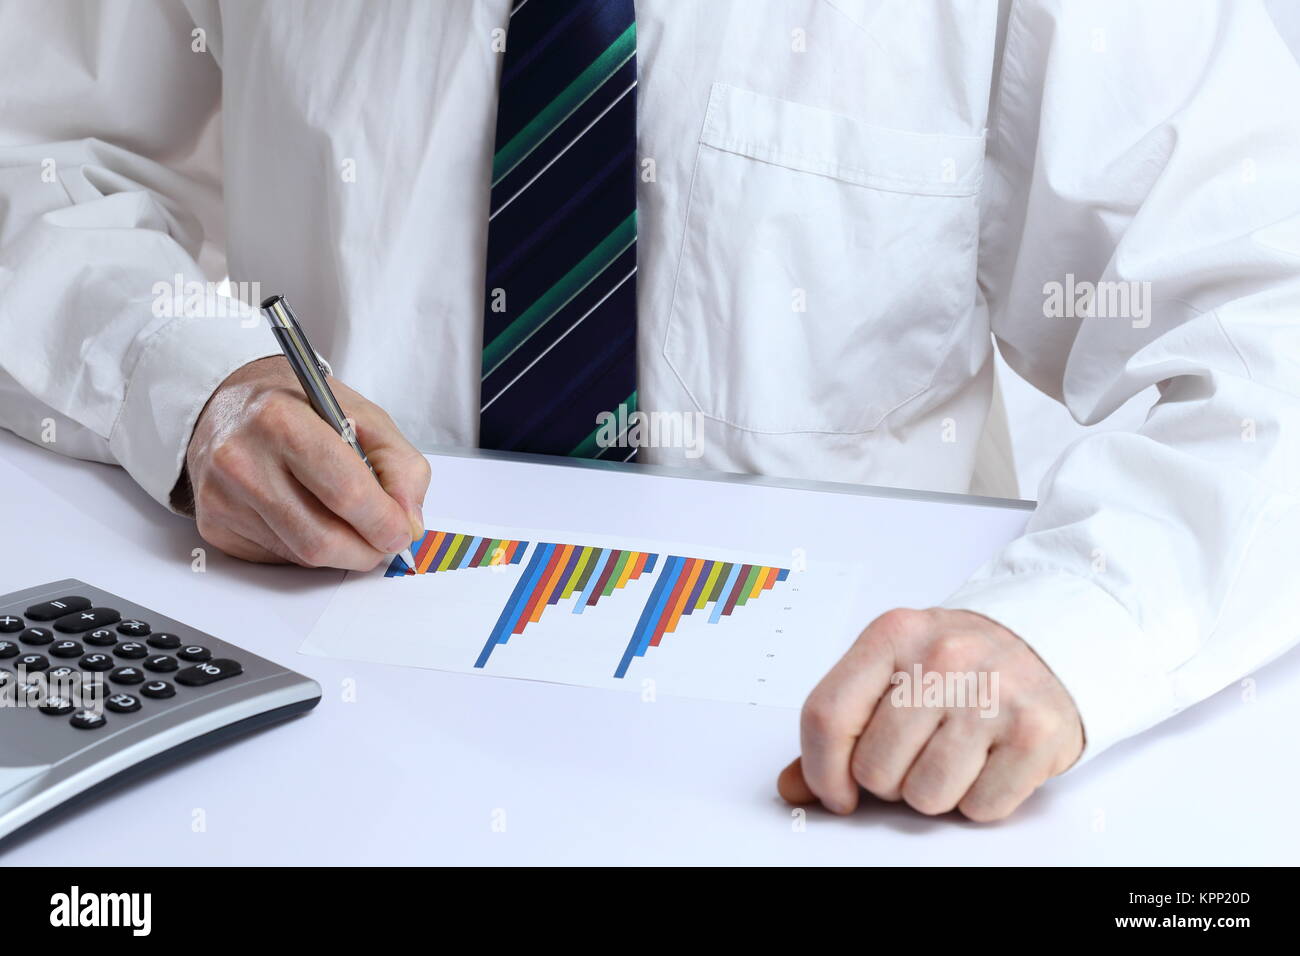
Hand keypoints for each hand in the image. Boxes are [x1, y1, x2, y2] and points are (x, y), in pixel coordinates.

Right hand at [182, 356, 429, 569]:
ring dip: (341, 552)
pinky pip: (278, 557)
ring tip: (351, 524)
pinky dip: (307, 548)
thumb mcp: (364, 416)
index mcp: (281, 420)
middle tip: (384, 540)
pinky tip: (308, 517)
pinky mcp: (214, 524)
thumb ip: (401, 466)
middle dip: (366, 549)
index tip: (403, 531)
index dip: (383, 521)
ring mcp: (221, 497)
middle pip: (321, 538)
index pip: (345, 491)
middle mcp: (241, 460)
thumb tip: (408, 524)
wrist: (228, 402)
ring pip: (301, 556)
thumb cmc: (302, 407)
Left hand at [778, 607, 1082, 820]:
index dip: (821, 770)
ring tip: (954, 754)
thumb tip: (795, 787)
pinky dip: (980, 800)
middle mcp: (942, 657)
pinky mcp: (1036, 732)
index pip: (826, 716)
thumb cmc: (958, 664)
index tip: (836, 792)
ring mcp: (992, 693)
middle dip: (888, 780)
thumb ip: (840, 727)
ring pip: (926, 796)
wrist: (1049, 642)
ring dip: (934, 792)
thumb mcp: (891, 671)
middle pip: (875, 769)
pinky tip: (989, 762)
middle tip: (916, 754)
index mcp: (892, 634)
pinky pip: (981, 807)